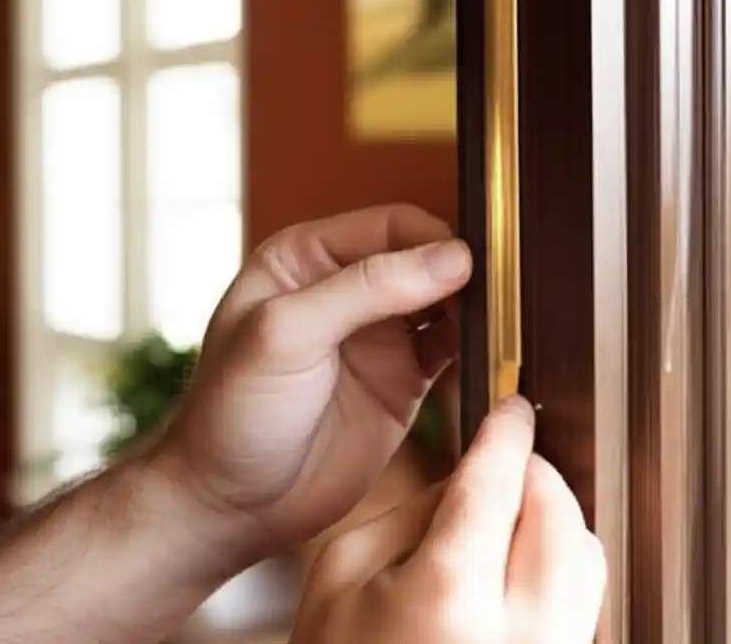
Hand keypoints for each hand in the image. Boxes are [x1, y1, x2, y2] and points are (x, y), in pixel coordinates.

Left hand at [154, 204, 470, 557]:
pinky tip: (491, 357)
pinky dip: (477, 350)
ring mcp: (377, 336)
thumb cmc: (233, 414)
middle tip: (496, 298)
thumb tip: (451, 258)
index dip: (434, 239)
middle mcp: (345, 289)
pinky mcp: (402, 382)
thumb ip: (365, 289)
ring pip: (446, 302)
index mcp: (305, 258)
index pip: (390, 225)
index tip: (471, 266)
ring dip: (475, 310)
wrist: (232, 505)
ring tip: (498, 327)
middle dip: (462, 273)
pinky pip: (453, 351)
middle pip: (426, 258)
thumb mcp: (286, 335)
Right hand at [290, 397, 607, 643]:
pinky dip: (559, 568)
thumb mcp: (341, 576)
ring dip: (552, 522)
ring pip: (587, 556)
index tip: (511, 412)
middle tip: (502, 469)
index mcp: (448, 599)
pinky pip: (584, 602)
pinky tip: (513, 572)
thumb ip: (409, 512)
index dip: (506, 434)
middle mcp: (517, 637)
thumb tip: (470, 480)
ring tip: (502, 525)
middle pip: (559, 514)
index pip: (498, 483)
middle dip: (535, 476)